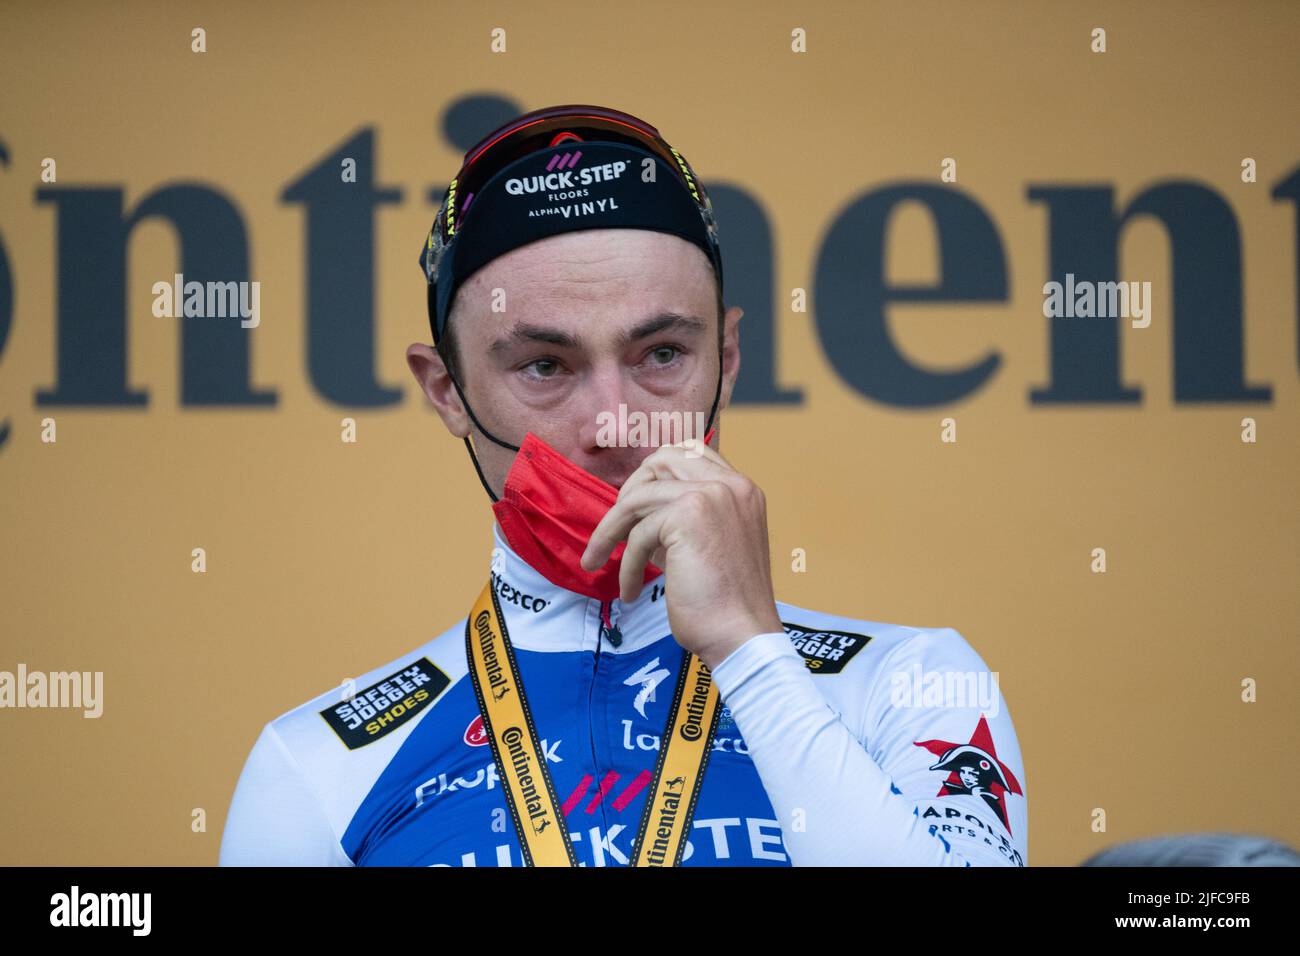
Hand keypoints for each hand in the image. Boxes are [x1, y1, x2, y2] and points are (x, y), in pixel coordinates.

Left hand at [580, 438, 783, 669]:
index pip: (689, 451)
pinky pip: (638, 531)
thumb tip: (639, 515)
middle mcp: (731, 484)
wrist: (743, 637)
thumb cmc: (726, 605)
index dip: (653, 474)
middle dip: (629, 495)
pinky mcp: (690, 514)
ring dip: (612, 533)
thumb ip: (686, 519)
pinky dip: (628, 563)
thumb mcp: (713, 546)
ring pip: (639, 497)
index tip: (632, 507)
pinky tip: (630, 590)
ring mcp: (712, 494)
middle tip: (614, 532)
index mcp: (742, 489)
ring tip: (601, 562)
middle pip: (660, 461)